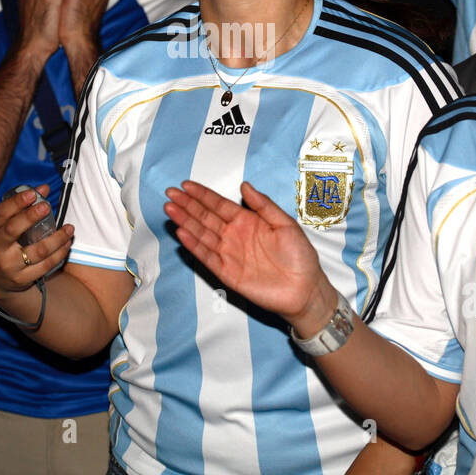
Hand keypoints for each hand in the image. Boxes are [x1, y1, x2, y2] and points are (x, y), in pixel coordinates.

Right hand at [0, 184, 73, 295]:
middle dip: (31, 216)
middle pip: (13, 230)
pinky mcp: (22, 279)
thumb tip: (44, 188)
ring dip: (57, 238)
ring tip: (69, 228)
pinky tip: (66, 244)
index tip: (32, 193)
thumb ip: (19, 207)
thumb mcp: (0, 225)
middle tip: (46, 207)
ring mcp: (9, 265)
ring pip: (37, 250)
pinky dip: (59, 254)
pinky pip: (45, 265)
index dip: (16, 202)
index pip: (1, 213)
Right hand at [164, 180, 334, 328]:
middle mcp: (234, 236)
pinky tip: (182, 233)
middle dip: (187, 206)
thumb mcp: (286, 224)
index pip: (219, 205)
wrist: (305, 289)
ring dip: (185, 222)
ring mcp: (229, 254)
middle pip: (205, 218)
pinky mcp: (227, 273)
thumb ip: (264, 205)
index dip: (202, 195)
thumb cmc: (300, 256)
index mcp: (247, 221)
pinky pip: (207, 257)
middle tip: (170, 194)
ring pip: (202, 235)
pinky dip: (194, 246)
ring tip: (170, 210)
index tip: (186, 185)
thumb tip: (244, 185)